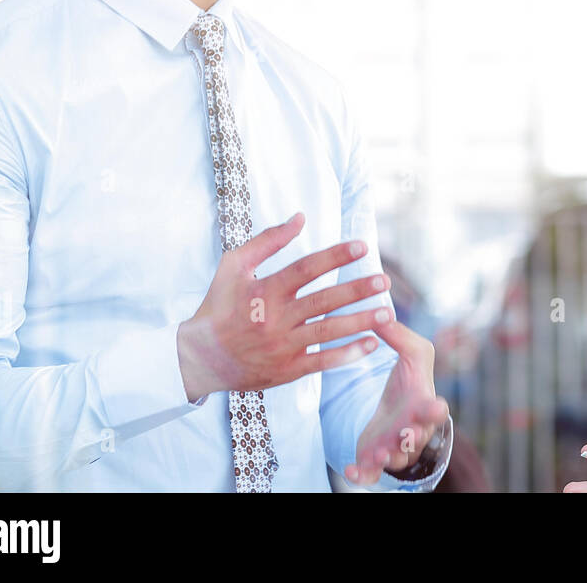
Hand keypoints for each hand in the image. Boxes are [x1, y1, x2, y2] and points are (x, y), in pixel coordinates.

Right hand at [177, 213, 391, 401]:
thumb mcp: (234, 266)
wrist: (199, 358)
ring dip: (360, 322)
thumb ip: (268, 241)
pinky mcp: (286, 369)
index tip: (362, 246)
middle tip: (384, 281)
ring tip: (387, 312)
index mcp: (264, 290)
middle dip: (357, 290)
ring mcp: (282, 346)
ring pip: (327, 333)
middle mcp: (274, 319)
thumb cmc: (218, 306)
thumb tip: (300, 217)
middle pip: (323, 302)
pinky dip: (348, 354)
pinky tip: (371, 343)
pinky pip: (322, 362)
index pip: (306, 269)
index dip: (335, 256)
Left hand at [346, 317, 449, 484]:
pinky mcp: (376, 460)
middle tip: (406, 433)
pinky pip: (372, 475)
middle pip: (418, 438)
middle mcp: (414, 430)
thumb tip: (380, 310)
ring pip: (397, 459)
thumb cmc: (410, 383)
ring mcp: (396, 448)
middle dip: (412, 437)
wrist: (396, 415)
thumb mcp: (411, 354)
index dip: (436, 409)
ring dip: (389, 458)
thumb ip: (398, 334)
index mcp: (424, 403)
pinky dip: (363, 476)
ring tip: (379, 455)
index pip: (436, 408)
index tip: (435, 406)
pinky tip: (351, 471)